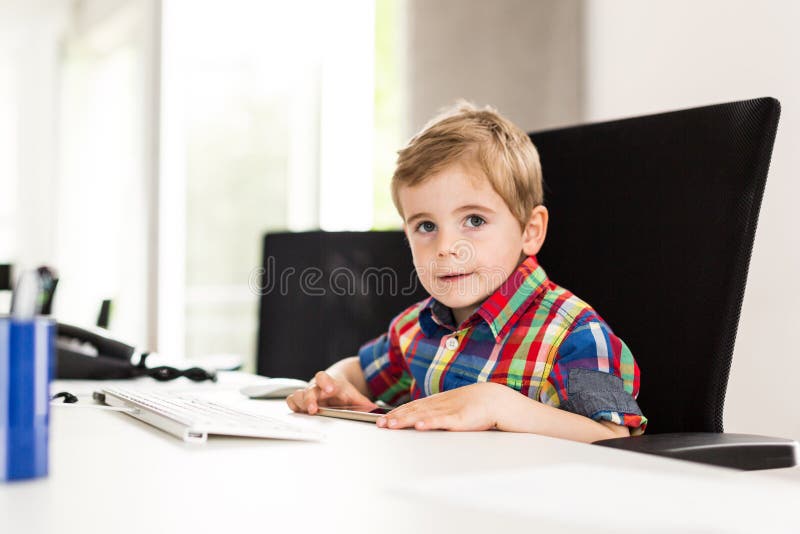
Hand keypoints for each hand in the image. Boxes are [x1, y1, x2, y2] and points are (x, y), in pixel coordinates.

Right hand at [286, 371, 375, 414]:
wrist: (333, 383)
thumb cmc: (343, 391)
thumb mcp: (355, 396)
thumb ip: (364, 404)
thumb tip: (378, 413)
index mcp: (331, 384)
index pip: (324, 378)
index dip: (326, 382)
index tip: (330, 389)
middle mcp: (317, 388)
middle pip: (309, 389)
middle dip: (310, 399)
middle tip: (314, 408)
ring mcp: (308, 394)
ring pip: (298, 395)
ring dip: (300, 404)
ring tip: (306, 413)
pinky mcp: (301, 402)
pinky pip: (292, 401)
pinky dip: (293, 407)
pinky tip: (298, 414)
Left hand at [377, 382, 508, 430]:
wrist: (497, 400)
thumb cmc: (476, 406)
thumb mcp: (453, 408)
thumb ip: (438, 414)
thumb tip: (422, 422)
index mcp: (438, 402)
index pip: (412, 407)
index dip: (396, 413)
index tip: (382, 420)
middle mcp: (440, 404)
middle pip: (414, 410)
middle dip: (395, 417)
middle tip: (380, 424)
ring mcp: (450, 410)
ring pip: (424, 415)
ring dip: (406, 420)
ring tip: (392, 424)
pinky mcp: (461, 418)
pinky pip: (443, 421)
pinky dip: (430, 422)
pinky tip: (420, 425)